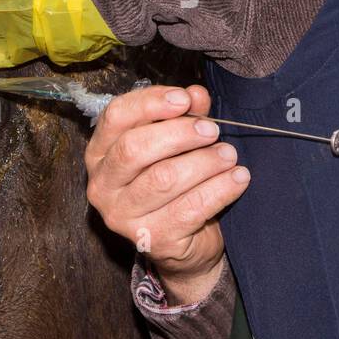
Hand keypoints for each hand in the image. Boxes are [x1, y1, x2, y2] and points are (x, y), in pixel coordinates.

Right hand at [86, 84, 249, 305]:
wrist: (185, 243)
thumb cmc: (175, 183)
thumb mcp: (177, 143)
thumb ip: (184, 115)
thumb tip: (196, 95)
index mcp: (100, 153)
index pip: (116, 116)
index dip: (150, 102)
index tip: (184, 99)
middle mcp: (103, 185)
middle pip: (134, 149)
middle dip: (179, 134)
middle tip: (212, 130)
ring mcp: (123, 216)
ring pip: (163, 179)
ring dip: (204, 162)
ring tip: (228, 154)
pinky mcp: (151, 239)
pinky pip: (189, 208)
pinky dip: (219, 189)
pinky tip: (237, 178)